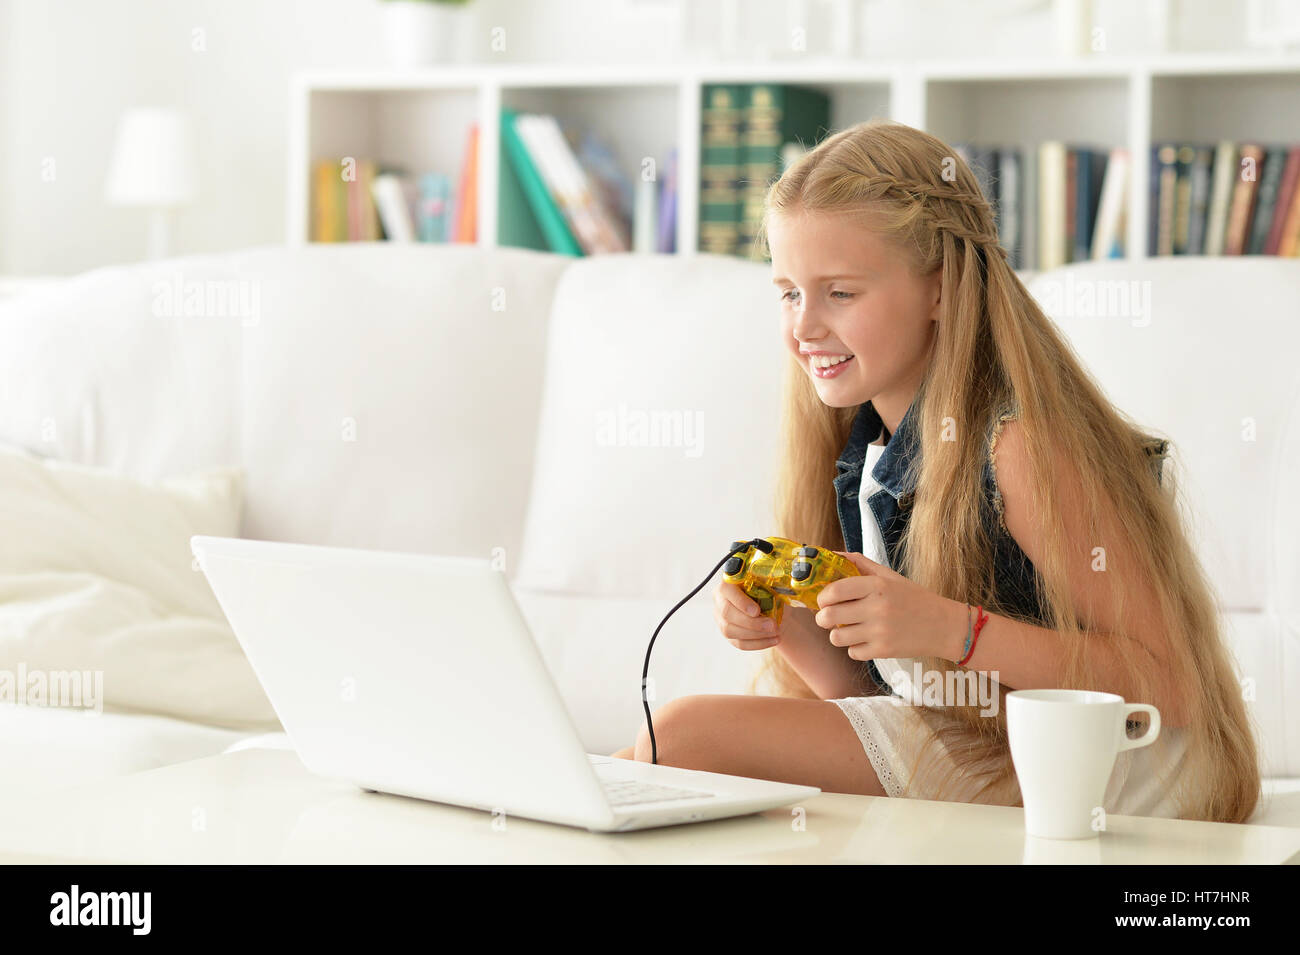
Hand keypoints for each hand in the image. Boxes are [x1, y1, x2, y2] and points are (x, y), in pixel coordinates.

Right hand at [713, 580, 780, 650]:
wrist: (772, 605)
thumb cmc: (770, 590)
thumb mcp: (771, 583)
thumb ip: (771, 584)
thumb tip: (784, 587)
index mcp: (728, 583)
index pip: (727, 590)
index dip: (741, 602)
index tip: (757, 611)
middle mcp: (720, 600)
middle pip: (728, 614)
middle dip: (751, 622)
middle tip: (773, 625)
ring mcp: (721, 619)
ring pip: (731, 631)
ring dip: (756, 635)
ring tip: (776, 633)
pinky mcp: (729, 634)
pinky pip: (740, 643)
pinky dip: (758, 643)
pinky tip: (773, 640)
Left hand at [813, 552, 965, 661]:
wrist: (944, 626)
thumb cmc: (913, 598)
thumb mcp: (889, 576)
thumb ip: (859, 563)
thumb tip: (831, 554)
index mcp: (877, 585)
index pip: (834, 590)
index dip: (822, 597)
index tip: (823, 600)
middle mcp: (877, 608)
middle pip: (828, 616)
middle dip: (822, 617)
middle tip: (829, 616)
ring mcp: (880, 631)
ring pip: (836, 638)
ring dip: (838, 634)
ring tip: (848, 629)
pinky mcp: (884, 651)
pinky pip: (852, 652)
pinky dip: (855, 648)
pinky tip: (865, 640)